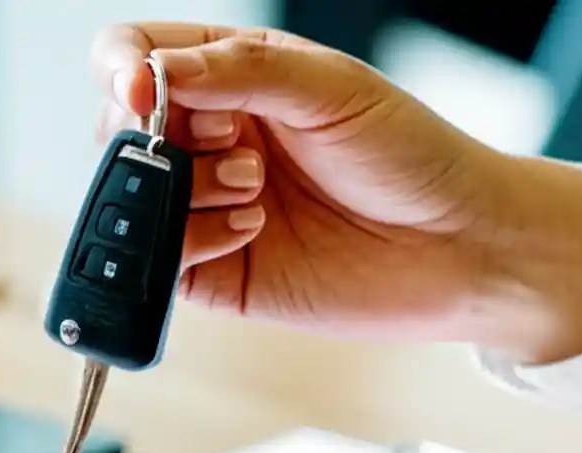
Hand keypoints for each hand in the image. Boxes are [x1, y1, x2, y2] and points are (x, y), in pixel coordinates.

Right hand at [92, 23, 581, 363]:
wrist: (463, 249)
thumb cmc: (411, 156)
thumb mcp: (331, 89)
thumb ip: (239, 71)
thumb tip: (152, 71)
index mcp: (231, 77)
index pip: (135, 55)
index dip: (122, 69)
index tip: (140, 90)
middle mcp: (208, 139)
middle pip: (118, 127)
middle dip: (157, 136)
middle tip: (229, 144)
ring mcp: (205, 205)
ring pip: (131, 195)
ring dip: (184, 189)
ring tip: (257, 190)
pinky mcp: (212, 269)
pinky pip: (159, 256)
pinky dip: (192, 239)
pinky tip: (254, 229)